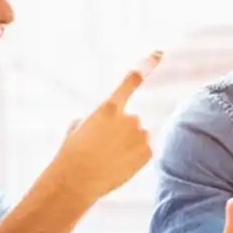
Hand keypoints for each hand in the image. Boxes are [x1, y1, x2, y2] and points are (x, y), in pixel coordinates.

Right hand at [53, 51, 161, 201]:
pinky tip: (118, 165)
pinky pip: (144, 150)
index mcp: (109, 107)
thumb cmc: (72, 153)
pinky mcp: (149, 152)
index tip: (160, 53)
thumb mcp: (78, 127)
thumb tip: (106, 123)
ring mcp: (141, 135)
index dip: (147, 65)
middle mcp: (130, 117)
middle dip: (120, 131)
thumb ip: (97, 118)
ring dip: (127, 145)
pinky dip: (134, 157)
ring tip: (108, 158)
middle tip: (102, 148)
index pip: (132, 80)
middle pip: (130, 120)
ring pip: (137, 136)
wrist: (77, 180)